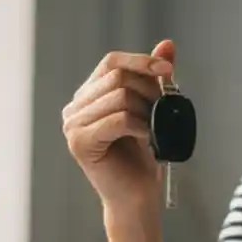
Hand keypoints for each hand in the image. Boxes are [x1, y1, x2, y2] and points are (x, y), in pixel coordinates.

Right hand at [61, 40, 175, 212]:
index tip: (168, 70)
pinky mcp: (80, 143)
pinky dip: (141, 125)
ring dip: (147, 110)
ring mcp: (72, 125)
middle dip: (149, 89)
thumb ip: (155, 77)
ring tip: (156, 128)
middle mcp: (74, 108)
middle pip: (116, 76)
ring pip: (119, 96)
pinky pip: (118, 119)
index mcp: (88, 96)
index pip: (111, 62)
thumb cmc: (144, 157)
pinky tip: (149, 138)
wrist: (139, 197)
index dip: (141, 61)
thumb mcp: (154, 109)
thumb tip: (168, 44)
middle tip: (165, 109)